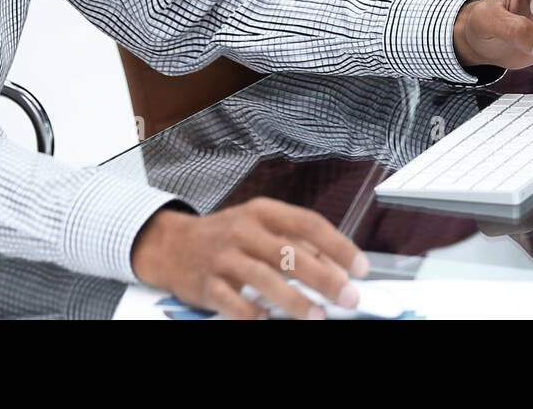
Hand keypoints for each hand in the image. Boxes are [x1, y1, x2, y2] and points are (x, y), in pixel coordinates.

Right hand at [130, 198, 368, 319]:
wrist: (172, 245)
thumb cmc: (228, 237)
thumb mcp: (260, 228)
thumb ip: (296, 244)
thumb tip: (336, 268)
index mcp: (263, 212)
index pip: (308, 223)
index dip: (337, 246)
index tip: (360, 267)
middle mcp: (244, 230)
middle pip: (289, 252)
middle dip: (323, 277)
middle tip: (348, 297)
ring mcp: (223, 257)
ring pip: (262, 277)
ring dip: (293, 300)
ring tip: (317, 317)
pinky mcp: (206, 283)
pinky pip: (232, 301)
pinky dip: (251, 313)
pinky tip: (267, 320)